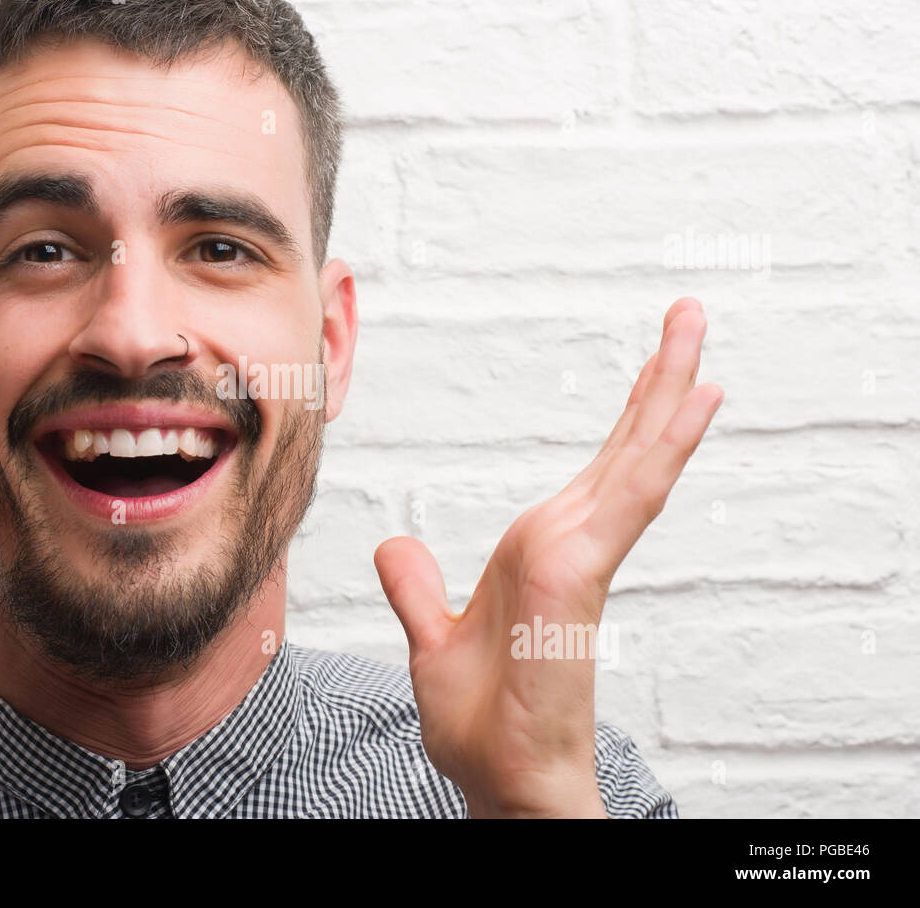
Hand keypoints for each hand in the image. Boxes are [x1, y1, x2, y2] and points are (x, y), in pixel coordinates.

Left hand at [375, 297, 721, 816]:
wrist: (503, 780)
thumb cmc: (481, 726)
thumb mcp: (430, 642)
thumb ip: (417, 590)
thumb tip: (398, 544)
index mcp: (538, 550)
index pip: (595, 470)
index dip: (630, 419)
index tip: (656, 370)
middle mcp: (567, 543)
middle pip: (625, 447)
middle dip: (658, 380)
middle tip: (689, 315)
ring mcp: (578, 554)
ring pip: (635, 456)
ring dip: (669, 390)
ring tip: (696, 327)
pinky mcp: (579, 571)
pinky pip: (628, 495)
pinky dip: (662, 447)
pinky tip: (694, 402)